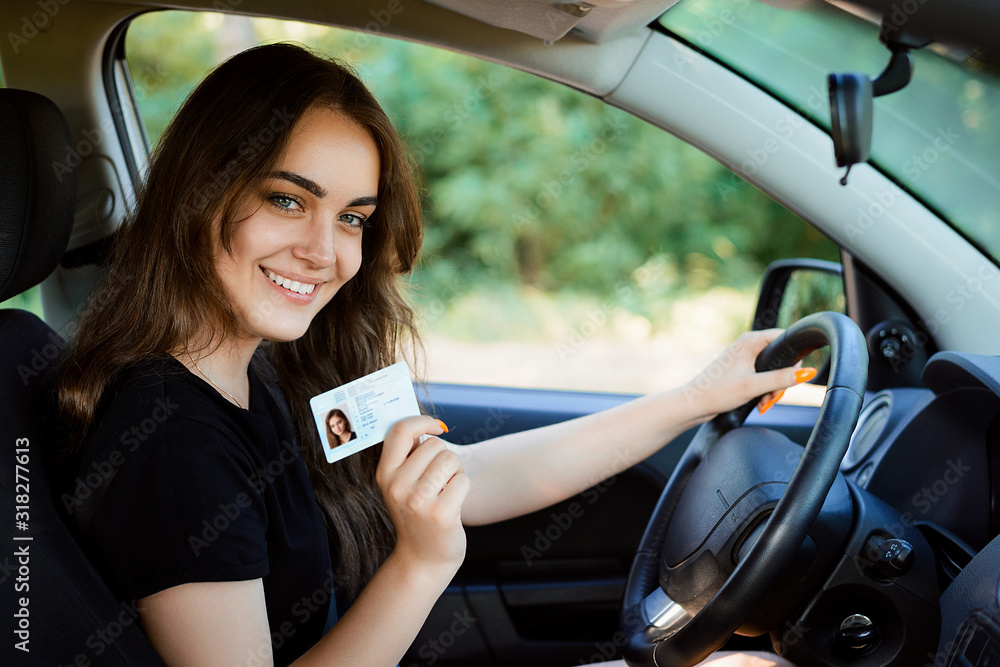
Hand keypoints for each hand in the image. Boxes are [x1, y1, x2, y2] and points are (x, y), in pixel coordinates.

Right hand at [375, 416, 469, 576]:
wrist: (423, 559)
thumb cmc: (418, 513)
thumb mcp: (402, 484)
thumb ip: (408, 455)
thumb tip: (424, 421)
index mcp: (384, 474)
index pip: (400, 430)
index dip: (422, 421)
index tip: (436, 427)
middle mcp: (397, 486)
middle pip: (435, 444)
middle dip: (444, 457)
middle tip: (440, 480)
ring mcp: (418, 502)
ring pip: (451, 459)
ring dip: (455, 472)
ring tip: (446, 491)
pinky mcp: (440, 514)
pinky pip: (463, 480)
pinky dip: (463, 488)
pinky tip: (452, 505)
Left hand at [683, 329, 816, 418]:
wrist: (695, 403)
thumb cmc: (718, 392)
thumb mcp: (754, 386)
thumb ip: (781, 379)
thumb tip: (807, 373)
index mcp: (750, 340)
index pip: (784, 338)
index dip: (793, 357)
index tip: (793, 376)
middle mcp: (748, 345)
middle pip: (780, 357)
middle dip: (782, 379)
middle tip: (775, 395)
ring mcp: (745, 357)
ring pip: (773, 369)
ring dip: (774, 388)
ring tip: (765, 402)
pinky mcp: (742, 369)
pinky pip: (764, 376)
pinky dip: (765, 389)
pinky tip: (761, 401)